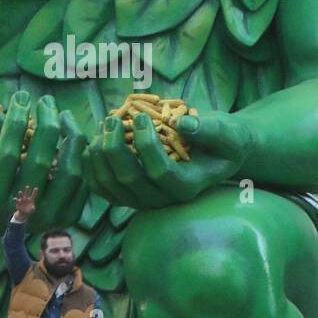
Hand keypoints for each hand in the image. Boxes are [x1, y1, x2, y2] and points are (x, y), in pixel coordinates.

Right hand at [0, 91, 88, 235]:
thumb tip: (0, 115)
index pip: (7, 155)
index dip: (16, 122)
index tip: (21, 98)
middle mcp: (15, 215)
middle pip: (41, 162)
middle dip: (46, 124)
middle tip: (46, 101)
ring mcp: (41, 221)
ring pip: (68, 176)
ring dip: (71, 140)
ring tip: (64, 116)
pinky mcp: (59, 221)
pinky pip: (81, 189)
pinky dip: (81, 162)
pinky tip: (71, 139)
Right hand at [13, 186, 36, 222]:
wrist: (24, 213)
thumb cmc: (29, 210)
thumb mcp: (32, 210)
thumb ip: (32, 208)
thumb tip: (32, 207)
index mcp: (31, 200)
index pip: (33, 195)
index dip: (35, 192)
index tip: (36, 188)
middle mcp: (26, 199)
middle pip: (27, 193)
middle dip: (27, 190)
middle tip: (27, 186)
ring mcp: (22, 200)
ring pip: (21, 196)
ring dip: (20, 194)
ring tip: (20, 192)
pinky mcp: (18, 203)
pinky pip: (17, 200)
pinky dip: (15, 199)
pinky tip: (14, 199)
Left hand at [82, 110, 251, 209]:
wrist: (214, 153)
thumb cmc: (223, 140)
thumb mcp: (226, 132)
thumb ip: (209, 129)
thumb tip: (182, 124)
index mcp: (187, 186)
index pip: (160, 173)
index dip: (146, 145)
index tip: (140, 118)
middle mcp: (163, 200)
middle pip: (129, 180)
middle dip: (115, 148)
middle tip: (111, 119)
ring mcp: (142, 200)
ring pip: (110, 186)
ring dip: (99, 156)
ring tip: (102, 127)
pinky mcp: (126, 194)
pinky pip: (100, 187)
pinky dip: (90, 167)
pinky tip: (91, 144)